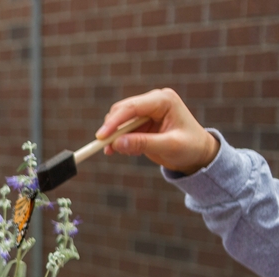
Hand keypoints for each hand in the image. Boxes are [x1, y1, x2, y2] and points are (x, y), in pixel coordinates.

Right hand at [97, 88, 219, 174]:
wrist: (198, 153)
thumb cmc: (190, 147)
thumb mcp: (169, 146)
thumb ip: (143, 144)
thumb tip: (116, 144)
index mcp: (164, 100)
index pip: (132, 107)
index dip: (114, 121)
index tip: (101, 137)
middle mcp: (153, 101)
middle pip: (121, 110)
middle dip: (111, 129)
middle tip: (104, 148)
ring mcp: (146, 110)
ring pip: (119, 120)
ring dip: (113, 136)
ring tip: (115, 152)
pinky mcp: (141, 121)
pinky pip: (122, 129)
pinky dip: (118, 140)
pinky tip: (122, 150)